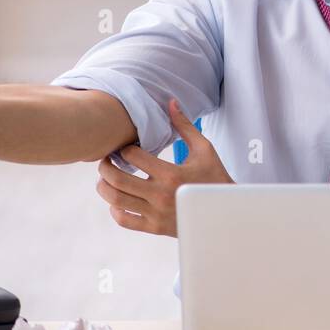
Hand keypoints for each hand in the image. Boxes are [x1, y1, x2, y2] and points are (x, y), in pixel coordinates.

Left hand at [96, 98, 231, 235]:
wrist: (225, 211)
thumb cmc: (214, 177)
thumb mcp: (204, 149)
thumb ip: (185, 126)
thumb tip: (170, 102)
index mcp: (171, 174)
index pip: (133, 157)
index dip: (124, 148)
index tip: (126, 147)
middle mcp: (160, 195)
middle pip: (117, 180)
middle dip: (105, 166)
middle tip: (106, 160)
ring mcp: (156, 214)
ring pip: (116, 200)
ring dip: (104, 187)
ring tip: (107, 178)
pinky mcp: (155, 228)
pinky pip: (125, 220)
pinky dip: (115, 209)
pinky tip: (118, 200)